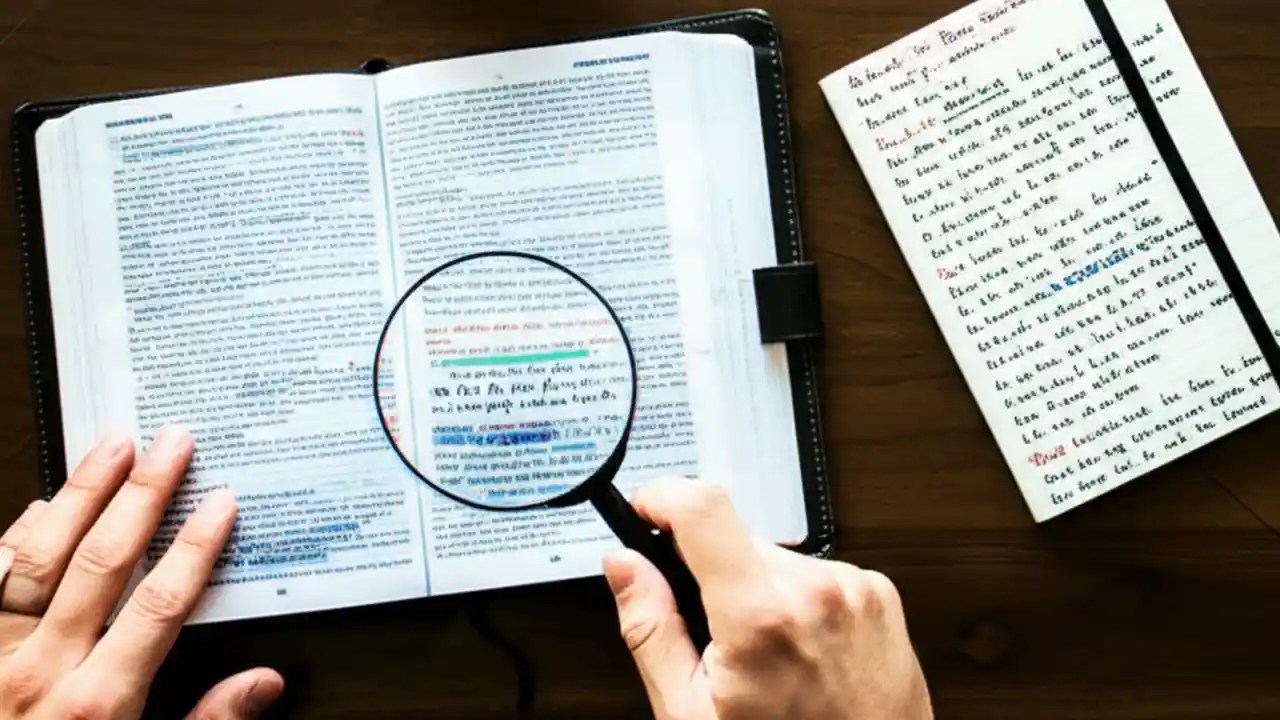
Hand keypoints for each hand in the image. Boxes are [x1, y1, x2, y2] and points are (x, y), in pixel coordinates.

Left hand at [0, 426, 282, 718]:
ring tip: (112, 446)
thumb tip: (265, 684)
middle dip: (144, 493)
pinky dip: (12, 535)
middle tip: (172, 441)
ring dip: (80, 494)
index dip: (196, 546)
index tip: (220, 502)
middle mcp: (41, 670)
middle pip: (102, 560)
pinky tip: (39, 504)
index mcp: (99, 704)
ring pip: (36, 555)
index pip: (161, 603)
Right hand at [603, 477, 932, 719]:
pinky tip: (801, 649)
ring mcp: (855, 589)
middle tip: (714, 633)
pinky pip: (816, 573)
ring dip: (757, 588)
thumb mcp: (691, 712)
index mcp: (761, 617)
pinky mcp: (879, 593)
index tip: (647, 508)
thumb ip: (651, 629)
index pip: (703, 509)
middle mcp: (815, 591)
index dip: (663, 496)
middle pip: (736, 537)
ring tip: (768, 653)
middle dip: (711, 570)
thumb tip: (624, 566)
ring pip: (775, 556)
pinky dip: (797, 601)